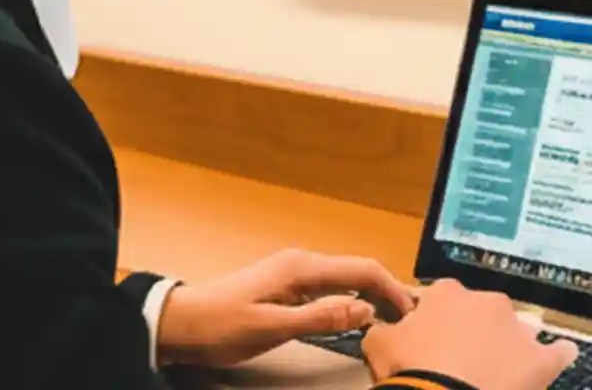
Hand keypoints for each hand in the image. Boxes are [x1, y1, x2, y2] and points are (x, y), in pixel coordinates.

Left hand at [155, 248, 414, 367]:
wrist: (182, 322)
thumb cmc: (219, 325)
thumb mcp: (272, 327)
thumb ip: (320, 317)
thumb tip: (364, 308)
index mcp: (301, 268)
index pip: (362, 269)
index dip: (391, 288)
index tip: (410, 310)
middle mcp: (301, 263)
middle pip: (358, 269)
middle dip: (387, 289)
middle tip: (408, 317)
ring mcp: (294, 271)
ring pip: (346, 277)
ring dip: (371, 294)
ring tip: (390, 317)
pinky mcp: (287, 283)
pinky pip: (330, 285)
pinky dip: (351, 297)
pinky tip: (357, 314)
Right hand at [362, 279, 577, 389]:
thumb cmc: (410, 371)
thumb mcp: (378, 346)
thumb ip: (384, 331)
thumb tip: (385, 329)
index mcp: (448, 294)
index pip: (442, 301)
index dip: (436, 323)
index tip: (429, 346)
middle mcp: (488, 302)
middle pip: (482, 315)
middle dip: (474, 334)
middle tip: (459, 364)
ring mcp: (519, 330)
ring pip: (517, 333)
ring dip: (509, 348)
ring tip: (498, 376)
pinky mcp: (542, 360)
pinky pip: (559, 352)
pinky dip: (558, 355)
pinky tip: (558, 359)